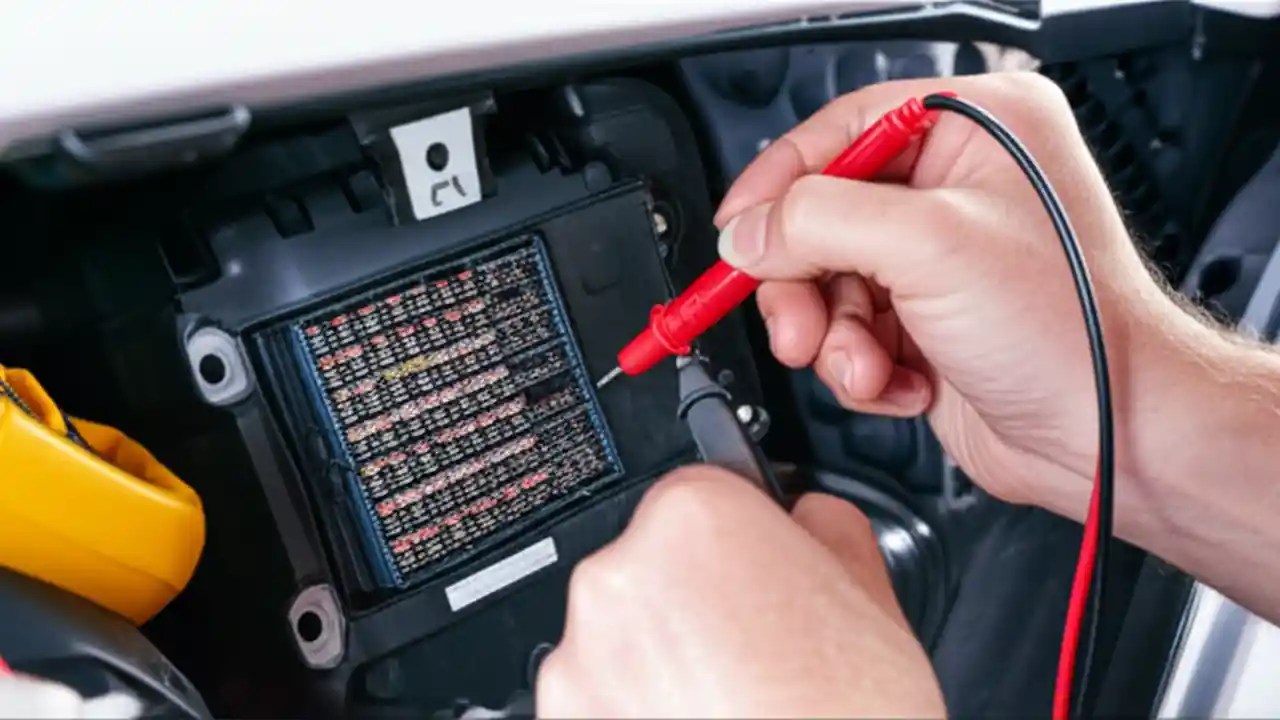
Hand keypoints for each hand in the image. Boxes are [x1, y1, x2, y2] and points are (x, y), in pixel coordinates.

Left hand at [536, 466, 943, 717]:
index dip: (745, 535)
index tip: (762, 567)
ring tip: (734, 700)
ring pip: (625, 632)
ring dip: (664, 654)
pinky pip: (601, 694)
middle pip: (659, 562)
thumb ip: (828, 527)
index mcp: (694, 519)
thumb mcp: (874, 598)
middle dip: (701, 596)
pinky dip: (634, 707)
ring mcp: (580, 655)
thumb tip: (810, 514)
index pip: (707, 490)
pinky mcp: (561, 717)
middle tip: (761, 647)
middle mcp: (619, 577)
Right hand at [714, 72, 1193, 517]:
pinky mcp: (925, 322)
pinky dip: (861, 367)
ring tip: (867, 365)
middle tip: (800, 326)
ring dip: (833, 337)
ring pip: (826, 284)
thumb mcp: (928, 246)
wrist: (1110, 437)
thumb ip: (816, 222)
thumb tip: (749, 232)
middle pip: (820, 216)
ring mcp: (939, 259)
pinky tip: (900, 382)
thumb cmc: (1072, 332)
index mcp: (977, 130)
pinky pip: (848, 333)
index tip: (738, 230)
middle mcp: (956, 187)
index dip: (779, 181)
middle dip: (804, 283)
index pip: (842, 130)